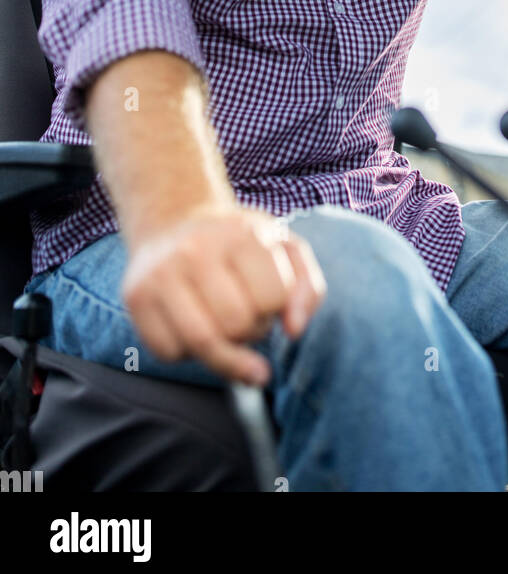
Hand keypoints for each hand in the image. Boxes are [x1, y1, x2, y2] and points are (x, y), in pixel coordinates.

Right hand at [121, 205, 326, 384]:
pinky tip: (190, 323)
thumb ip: (307, 288)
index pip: (273, 299)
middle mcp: (196, 248)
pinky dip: (186, 352)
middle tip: (243, 309)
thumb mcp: (283, 249)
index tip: (266, 295)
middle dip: (248, 329)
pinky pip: (168, 353)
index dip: (274, 308)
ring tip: (222, 324)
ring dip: (221, 347)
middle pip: (237, 324)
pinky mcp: (135, 296)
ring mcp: (161, 272)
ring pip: (202, 343)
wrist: (175, 221)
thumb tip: (294, 331)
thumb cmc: (239, 245)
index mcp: (240, 233)